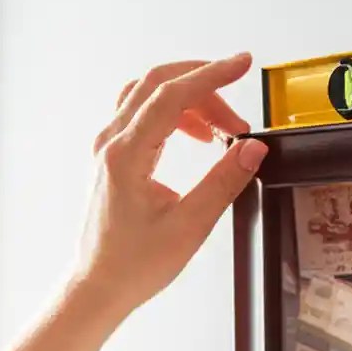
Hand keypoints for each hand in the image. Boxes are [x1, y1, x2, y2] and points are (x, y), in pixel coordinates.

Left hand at [75, 54, 267, 313]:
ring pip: (149, 96)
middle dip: (205, 87)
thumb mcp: (190, 226)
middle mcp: (111, 144)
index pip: (171, 96)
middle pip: (158, 85)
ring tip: (222, 130)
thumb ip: (224, 181)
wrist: (99, 285)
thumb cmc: (134, 264)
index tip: (242, 64)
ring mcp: (108, 148)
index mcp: (126, 156)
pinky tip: (198, 135)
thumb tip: (252, 149)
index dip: (211, 76)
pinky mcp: (113, 156)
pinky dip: (175, 113)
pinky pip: (143, 114)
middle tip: (239, 112)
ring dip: (190, 100)